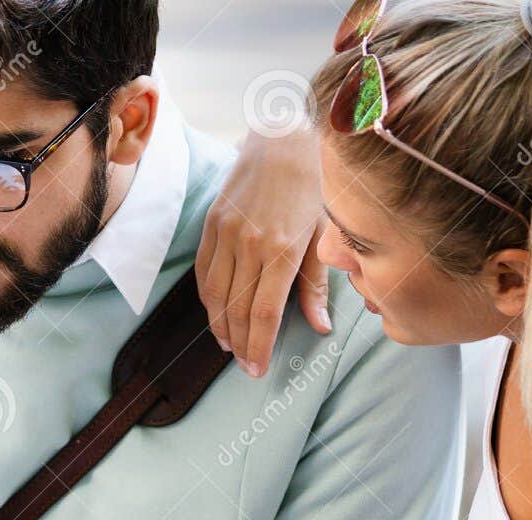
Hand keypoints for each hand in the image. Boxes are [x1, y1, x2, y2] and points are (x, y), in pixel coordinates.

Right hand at [195, 124, 330, 377]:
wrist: (285, 138)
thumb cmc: (316, 184)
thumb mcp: (327, 233)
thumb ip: (317, 283)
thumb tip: (320, 326)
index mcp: (283, 249)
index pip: (264, 313)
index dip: (260, 346)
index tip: (258, 369)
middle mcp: (250, 244)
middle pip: (237, 311)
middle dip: (241, 345)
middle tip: (246, 367)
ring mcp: (226, 234)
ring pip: (214, 296)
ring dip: (220, 327)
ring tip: (230, 346)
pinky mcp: (211, 225)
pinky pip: (203, 273)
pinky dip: (208, 300)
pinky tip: (217, 314)